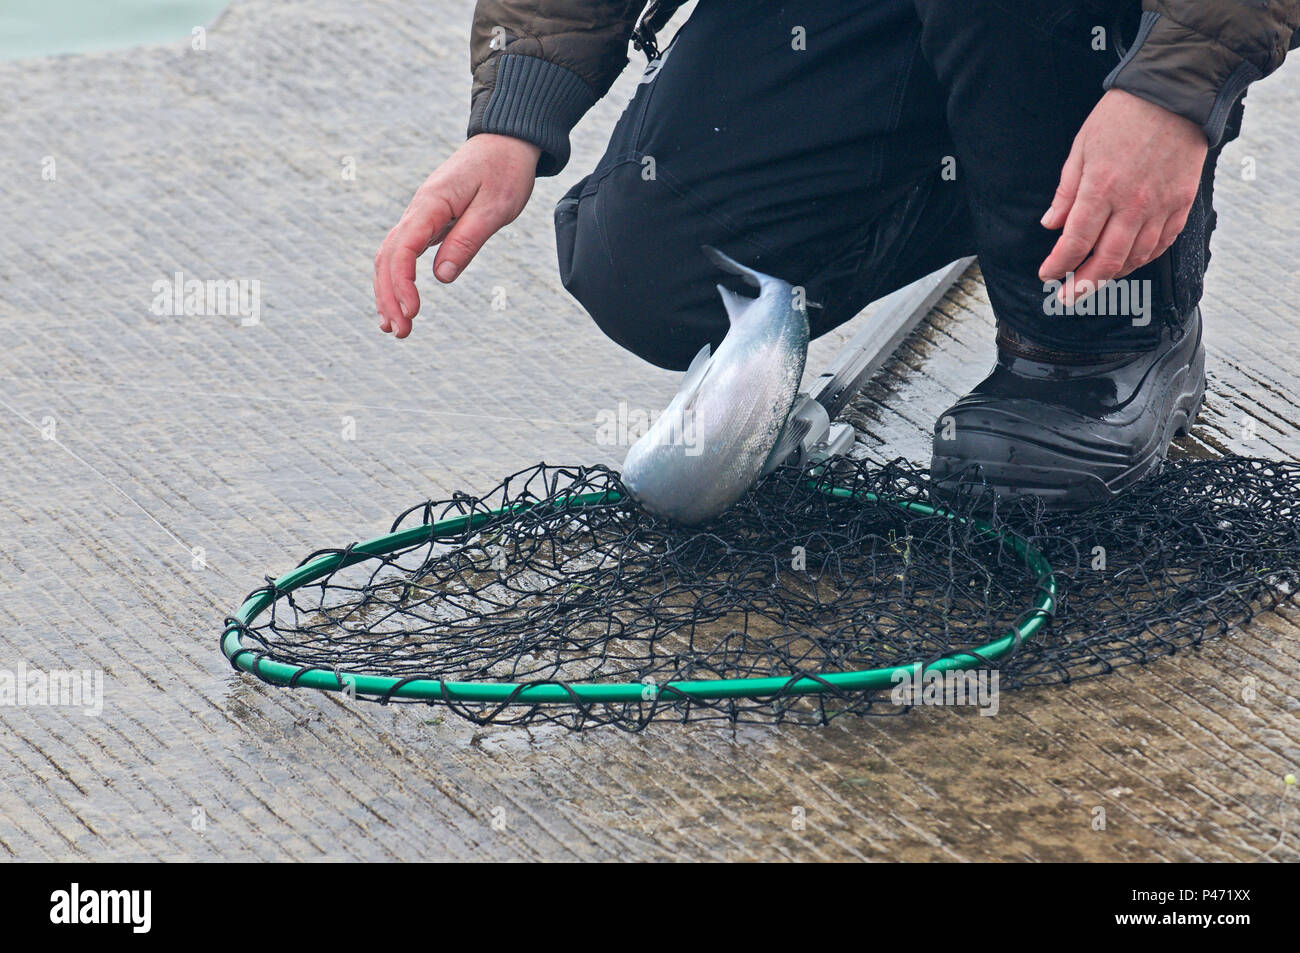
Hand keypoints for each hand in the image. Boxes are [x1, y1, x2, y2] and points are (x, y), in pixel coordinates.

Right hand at [374, 134, 541, 337]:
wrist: (506, 142)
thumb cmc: (504, 171)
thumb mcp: (494, 208)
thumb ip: (467, 241)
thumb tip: (442, 277)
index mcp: (431, 204)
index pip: (403, 248)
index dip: (403, 284)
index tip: (413, 312)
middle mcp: (419, 210)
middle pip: (388, 257)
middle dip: (389, 297)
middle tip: (400, 333)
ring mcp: (421, 215)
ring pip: (391, 256)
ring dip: (388, 292)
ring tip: (394, 328)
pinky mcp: (429, 221)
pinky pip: (404, 252)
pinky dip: (398, 279)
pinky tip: (401, 303)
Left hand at [1038, 89, 1206, 305]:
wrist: (1175, 94)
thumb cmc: (1123, 115)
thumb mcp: (1081, 148)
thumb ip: (1066, 192)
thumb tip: (1051, 226)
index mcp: (1101, 188)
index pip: (1075, 242)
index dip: (1059, 265)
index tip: (1047, 274)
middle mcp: (1132, 203)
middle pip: (1106, 260)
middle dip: (1083, 284)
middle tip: (1068, 297)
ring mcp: (1160, 205)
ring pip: (1136, 257)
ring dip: (1112, 275)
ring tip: (1095, 280)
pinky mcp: (1182, 203)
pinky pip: (1162, 243)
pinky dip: (1143, 258)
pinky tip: (1128, 262)